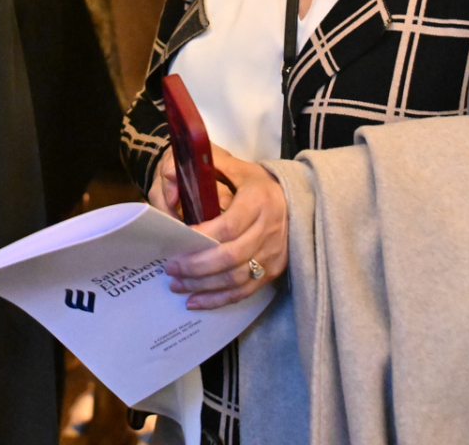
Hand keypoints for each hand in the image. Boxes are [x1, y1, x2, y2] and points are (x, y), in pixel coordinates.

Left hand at [157, 145, 287, 309]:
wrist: (298, 203)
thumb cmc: (259, 186)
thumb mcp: (240, 169)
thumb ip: (211, 167)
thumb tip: (173, 171)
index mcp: (258, 202)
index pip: (228, 226)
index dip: (202, 237)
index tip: (178, 240)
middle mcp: (268, 231)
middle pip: (230, 257)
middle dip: (196, 266)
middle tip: (170, 267)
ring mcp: (272, 255)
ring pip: (235, 278)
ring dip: (203, 286)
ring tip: (177, 284)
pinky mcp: (273, 272)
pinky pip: (244, 292)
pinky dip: (218, 300)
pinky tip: (195, 301)